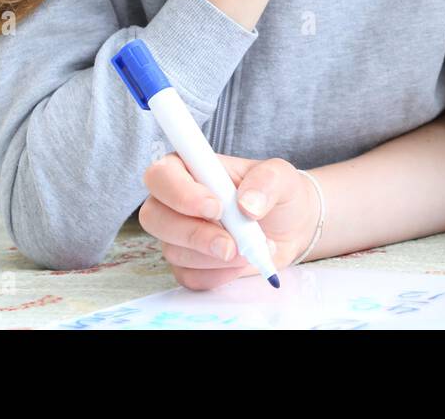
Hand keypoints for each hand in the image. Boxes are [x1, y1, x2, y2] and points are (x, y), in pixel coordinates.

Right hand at [139, 152, 320, 290]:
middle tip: (230, 243)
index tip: (216, 208)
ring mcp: (177, 234)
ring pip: (173, 251)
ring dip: (214, 257)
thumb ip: (266, 181)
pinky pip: (188, 276)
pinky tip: (239, 263)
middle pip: (153, 217)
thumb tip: (246, 205)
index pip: (162, 175)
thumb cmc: (277, 194)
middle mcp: (175, 201)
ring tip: (249, 250)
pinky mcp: (187, 265)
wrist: (291, 229)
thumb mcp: (281, 176)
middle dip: (194, 234)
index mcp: (191, 168)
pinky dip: (218, 275)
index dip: (180, 193)